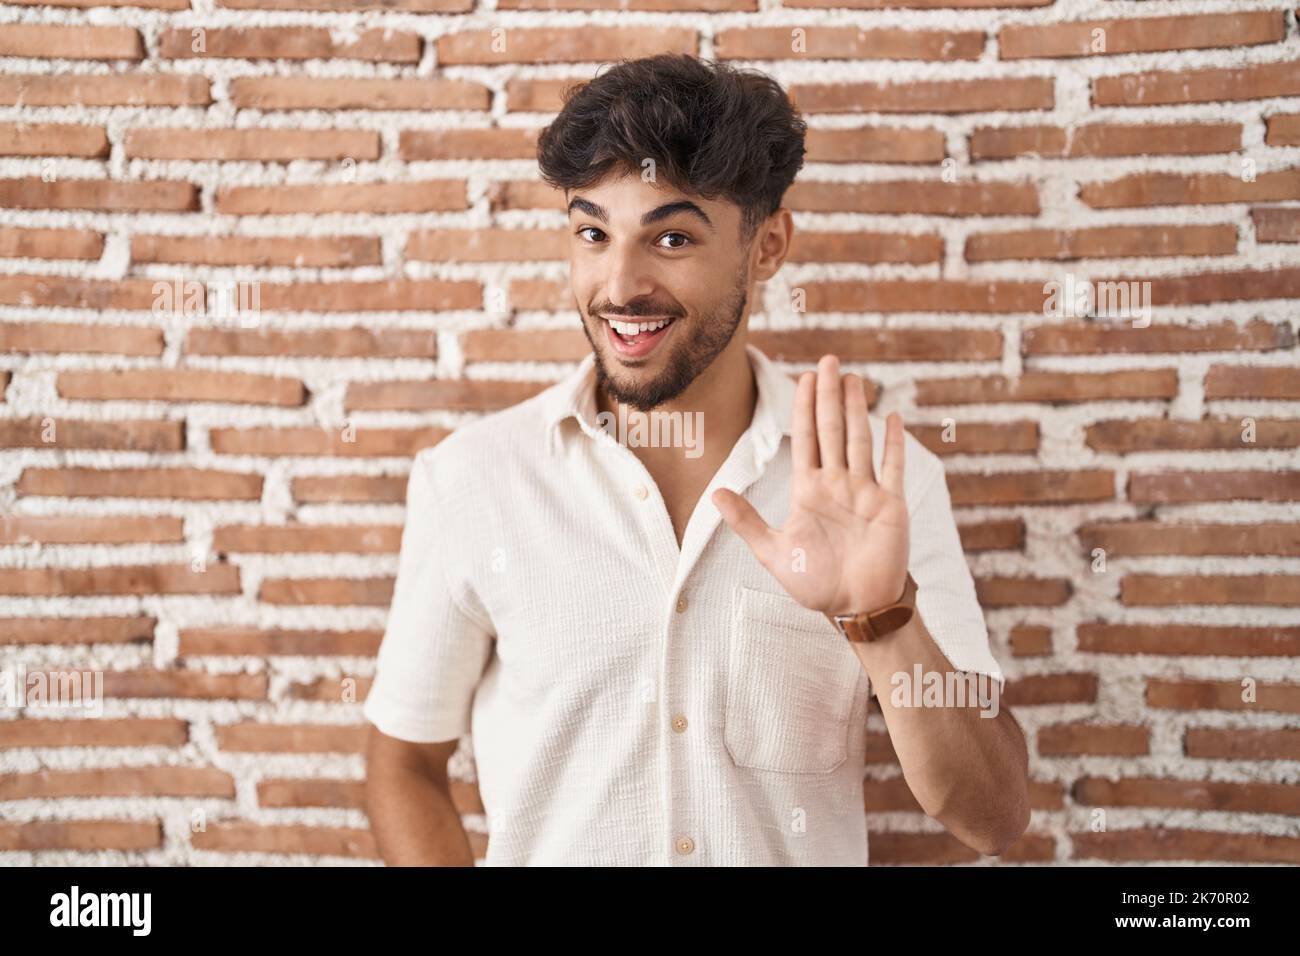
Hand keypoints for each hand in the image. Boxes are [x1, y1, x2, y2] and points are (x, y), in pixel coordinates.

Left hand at [713, 354, 908, 616]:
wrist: (855, 608)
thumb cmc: (816, 583)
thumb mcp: (773, 551)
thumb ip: (746, 522)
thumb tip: (714, 493)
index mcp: (810, 490)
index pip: (808, 439)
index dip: (805, 407)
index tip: (804, 377)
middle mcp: (838, 484)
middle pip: (833, 430)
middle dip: (830, 395)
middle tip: (828, 360)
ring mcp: (866, 491)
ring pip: (861, 440)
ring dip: (858, 409)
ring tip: (854, 378)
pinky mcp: (890, 505)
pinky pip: (893, 467)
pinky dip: (893, 443)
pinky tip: (892, 417)